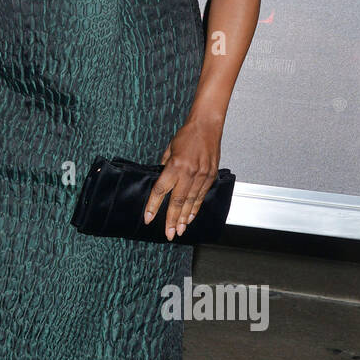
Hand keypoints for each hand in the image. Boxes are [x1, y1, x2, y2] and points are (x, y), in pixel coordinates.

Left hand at [143, 117, 221, 239]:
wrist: (207, 126)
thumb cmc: (187, 135)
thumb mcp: (169, 149)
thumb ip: (164, 167)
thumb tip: (160, 181)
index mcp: (176, 165)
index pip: (161, 190)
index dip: (153, 206)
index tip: (148, 218)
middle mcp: (189, 172)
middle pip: (178, 201)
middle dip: (172, 220)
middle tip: (169, 233)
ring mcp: (202, 176)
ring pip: (191, 202)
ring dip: (184, 218)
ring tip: (179, 230)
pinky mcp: (211, 176)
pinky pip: (202, 196)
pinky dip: (195, 208)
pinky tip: (190, 217)